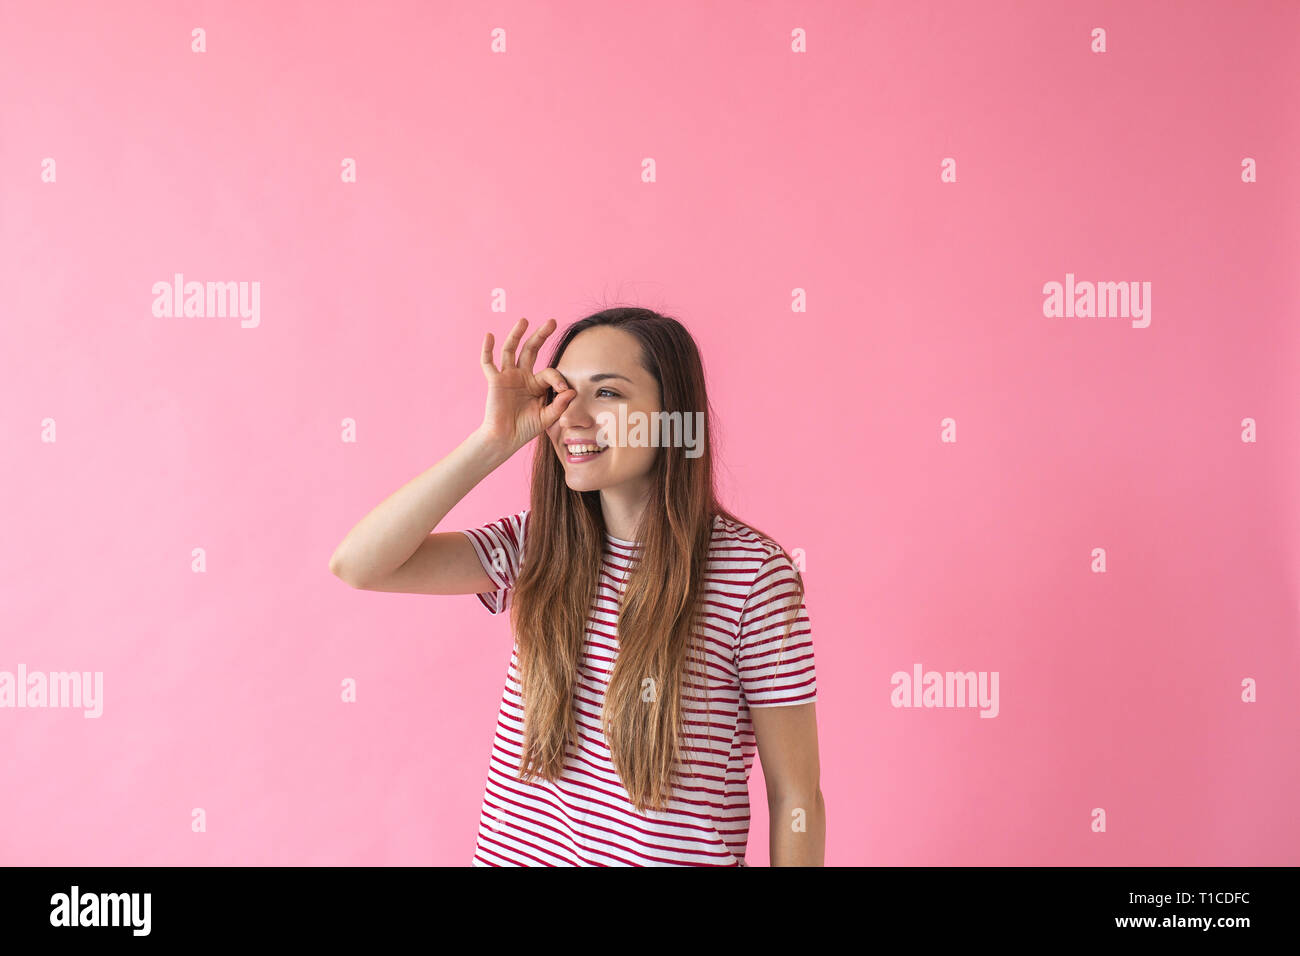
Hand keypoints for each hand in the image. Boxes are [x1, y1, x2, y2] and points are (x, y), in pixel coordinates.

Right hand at [477, 317, 574, 454]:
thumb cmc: (525, 429)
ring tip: (524, 320)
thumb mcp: (547, 417)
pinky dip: (487, 349)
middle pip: (531, 350)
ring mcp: (508, 376)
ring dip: (517, 334)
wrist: (505, 439)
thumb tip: (572, 390)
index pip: (550, 372)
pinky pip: (488, 363)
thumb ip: (559, 404)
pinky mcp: (495, 381)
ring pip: (511, 350)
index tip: (564, 391)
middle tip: (552, 321)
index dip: (558, 379)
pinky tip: (489, 335)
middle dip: (541, 335)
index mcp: (537, 384)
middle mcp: (522, 376)